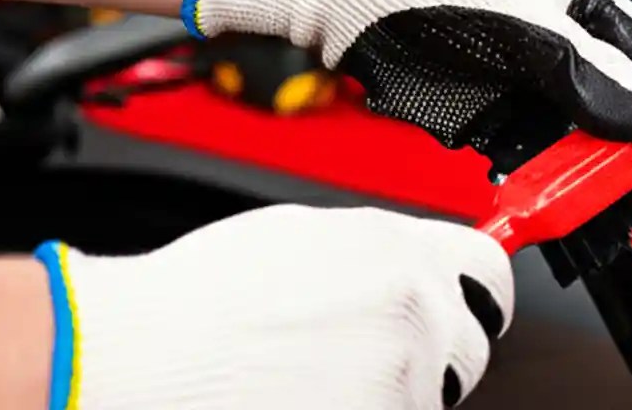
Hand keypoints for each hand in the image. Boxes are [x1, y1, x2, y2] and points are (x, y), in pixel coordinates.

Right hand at [36, 206, 513, 409]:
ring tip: (321, 380)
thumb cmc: (201, 298)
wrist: (140, 357)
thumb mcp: (304, 236)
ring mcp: (401, 376)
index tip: (472, 306)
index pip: (491, 268)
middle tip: (366, 355)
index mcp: (399, 249)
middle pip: (472, 344)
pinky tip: (312, 399)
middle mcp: (414, 309)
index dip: (478, 291)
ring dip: (396, 392)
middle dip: (435, 352)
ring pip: (433, 394)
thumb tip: (417, 261)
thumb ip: (380, 249)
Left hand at [183, 0, 631, 162]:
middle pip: (606, 101)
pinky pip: (518, 149)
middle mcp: (549, 37)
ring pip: (563, 132)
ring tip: (584, 192)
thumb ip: (592, 75)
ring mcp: (512, 74)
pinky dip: (529, 171)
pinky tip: (534, 186)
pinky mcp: (476, 107)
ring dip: (572, 163)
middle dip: (618, 142)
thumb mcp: (526, 26)